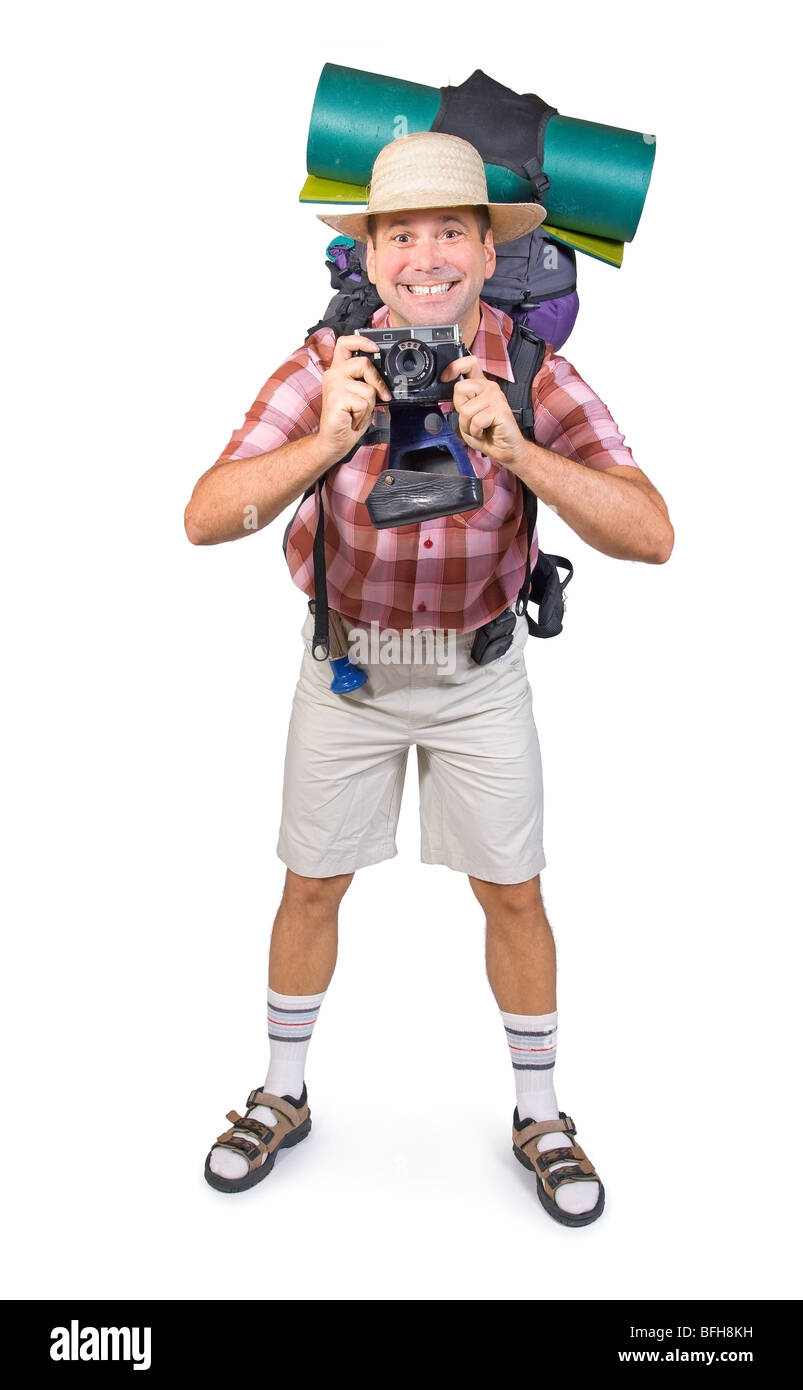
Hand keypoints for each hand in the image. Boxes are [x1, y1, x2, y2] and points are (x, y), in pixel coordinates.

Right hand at [317, 334, 392, 464]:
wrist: (333, 440)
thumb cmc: (347, 419)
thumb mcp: (359, 395)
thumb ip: (366, 382)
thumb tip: (384, 378)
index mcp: (338, 371)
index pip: (345, 343)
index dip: (361, 341)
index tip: (375, 347)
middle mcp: (333, 374)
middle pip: (363, 363)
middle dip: (377, 382)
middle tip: (382, 396)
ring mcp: (334, 385)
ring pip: (368, 388)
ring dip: (369, 406)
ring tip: (357, 413)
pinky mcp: (337, 398)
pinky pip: (364, 403)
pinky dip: (364, 415)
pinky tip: (353, 419)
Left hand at [439, 354, 527, 470]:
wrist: (505, 449)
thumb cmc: (487, 434)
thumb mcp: (466, 416)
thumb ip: (460, 403)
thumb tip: (447, 394)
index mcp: (481, 386)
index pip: (469, 363)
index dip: (454, 367)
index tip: (445, 377)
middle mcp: (490, 388)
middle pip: (460, 388)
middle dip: (460, 409)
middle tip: (470, 419)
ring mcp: (496, 397)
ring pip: (466, 410)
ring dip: (467, 425)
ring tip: (478, 428)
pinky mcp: (500, 410)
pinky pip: (476, 421)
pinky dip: (475, 432)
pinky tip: (484, 431)